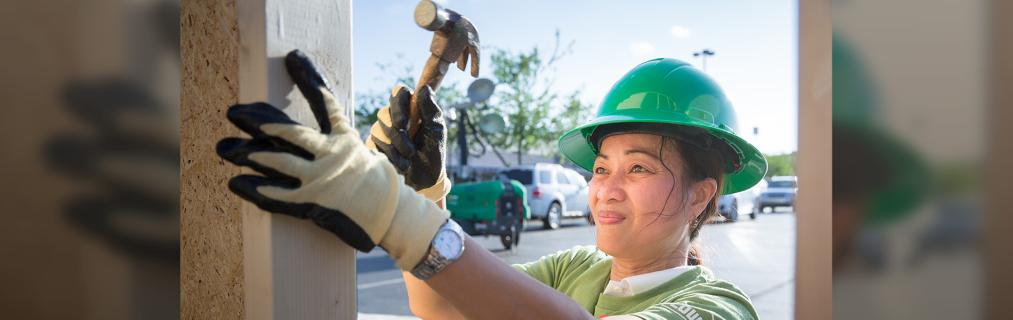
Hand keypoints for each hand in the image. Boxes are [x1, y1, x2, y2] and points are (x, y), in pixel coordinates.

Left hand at [216, 50, 447, 269]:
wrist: (390, 215)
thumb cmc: (375, 185)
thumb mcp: (359, 154)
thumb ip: (336, 142)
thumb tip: (309, 136)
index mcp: (344, 139)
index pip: (326, 103)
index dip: (310, 78)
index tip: (294, 57)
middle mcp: (332, 155)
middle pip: (292, 132)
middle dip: (260, 122)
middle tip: (235, 112)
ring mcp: (322, 180)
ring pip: (280, 162)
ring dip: (250, 154)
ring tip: (226, 148)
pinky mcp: (313, 204)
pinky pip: (279, 196)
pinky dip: (256, 189)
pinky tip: (236, 182)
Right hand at [366, 85, 449, 201]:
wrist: (425, 180)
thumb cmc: (433, 153)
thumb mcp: (436, 131)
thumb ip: (430, 110)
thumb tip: (424, 88)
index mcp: (411, 109)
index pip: (399, 92)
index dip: (398, 103)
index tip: (403, 122)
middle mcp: (395, 117)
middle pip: (384, 112)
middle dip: (397, 134)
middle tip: (410, 150)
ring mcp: (382, 131)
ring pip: (376, 129)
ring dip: (394, 148)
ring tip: (408, 159)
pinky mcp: (374, 146)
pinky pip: (371, 144)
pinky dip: (388, 156)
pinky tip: (400, 165)